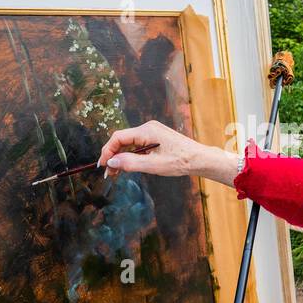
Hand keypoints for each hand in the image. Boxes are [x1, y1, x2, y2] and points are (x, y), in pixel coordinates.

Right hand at [97, 120, 238, 184]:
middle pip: (122, 140)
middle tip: (108, 173)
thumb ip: (130, 163)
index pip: (118, 137)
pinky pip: (137, 145)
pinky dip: (131, 156)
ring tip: (116, 173)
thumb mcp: (153, 165)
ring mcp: (152, 132)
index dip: (107, 151)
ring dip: (121, 158)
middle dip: (113, 156)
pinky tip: (128, 167)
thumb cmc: (180, 161)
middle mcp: (148, 128)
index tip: (102, 165)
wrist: (199, 159)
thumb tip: (111, 162)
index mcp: (147, 130)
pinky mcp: (156, 138)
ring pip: (129, 144)